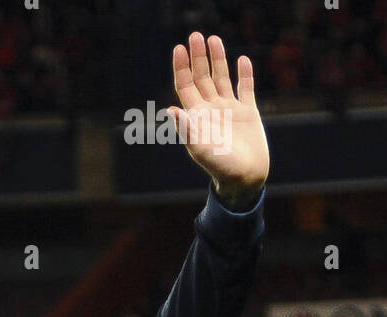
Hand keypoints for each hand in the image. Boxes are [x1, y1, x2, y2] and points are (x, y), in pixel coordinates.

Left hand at [170, 32, 268, 206]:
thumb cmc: (221, 167)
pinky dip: (244, 74)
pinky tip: (242, 60)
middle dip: (198, 57)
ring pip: (222, 78)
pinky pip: (246, 89)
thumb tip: (170, 110)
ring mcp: (230, 110)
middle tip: (195, 35)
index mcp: (197, 117)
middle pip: (202, 78)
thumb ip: (187, 129)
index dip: (181, 67)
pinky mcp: (248, 113)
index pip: (186, 86)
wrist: (245, 178)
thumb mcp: (201, 148)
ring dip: (218, 59)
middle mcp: (211, 110)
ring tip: (214, 38)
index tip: (178, 48)